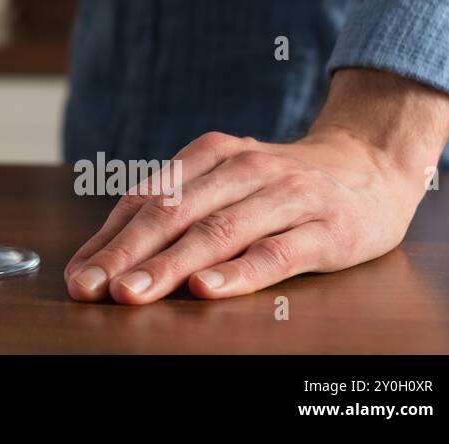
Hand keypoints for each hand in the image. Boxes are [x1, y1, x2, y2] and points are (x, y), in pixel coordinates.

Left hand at [65, 69, 448, 302]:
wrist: (372, 163)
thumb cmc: (282, 183)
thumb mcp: (226, 179)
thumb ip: (178, 206)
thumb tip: (108, 252)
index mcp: (209, 155)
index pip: (146, 198)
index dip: (107, 238)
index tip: (77, 274)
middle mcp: (242, 170)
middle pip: (172, 214)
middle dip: (125, 254)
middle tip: (91, 287)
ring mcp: (285, 197)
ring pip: (216, 233)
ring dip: (168, 266)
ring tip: (132, 293)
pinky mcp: (325, 229)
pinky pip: (276, 253)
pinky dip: (239, 272)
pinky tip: (208, 289)